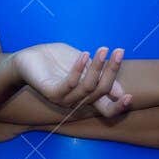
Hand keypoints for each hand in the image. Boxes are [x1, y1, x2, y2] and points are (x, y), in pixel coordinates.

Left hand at [12, 44, 131, 119]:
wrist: (27, 58)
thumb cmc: (56, 61)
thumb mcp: (83, 66)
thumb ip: (99, 76)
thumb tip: (121, 92)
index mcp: (85, 97)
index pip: (105, 110)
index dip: (119, 107)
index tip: (130, 97)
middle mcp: (75, 102)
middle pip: (100, 92)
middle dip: (112, 72)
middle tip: (119, 52)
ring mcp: (62, 99)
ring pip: (87, 87)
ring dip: (97, 67)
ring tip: (103, 49)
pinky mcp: (50, 92)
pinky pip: (69, 83)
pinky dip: (78, 69)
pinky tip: (84, 54)